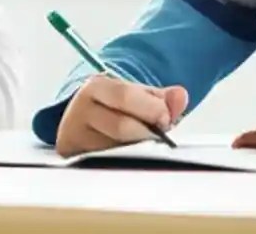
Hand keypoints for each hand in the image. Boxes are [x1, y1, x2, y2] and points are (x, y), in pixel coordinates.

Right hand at [55, 75, 187, 156]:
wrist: (82, 122)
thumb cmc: (116, 109)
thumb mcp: (138, 97)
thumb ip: (162, 98)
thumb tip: (180, 96)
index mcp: (95, 87)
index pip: (125, 96)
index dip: (152, 109)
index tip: (166, 118)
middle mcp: (79, 111)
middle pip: (121, 127)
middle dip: (147, 132)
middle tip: (158, 135)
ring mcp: (75, 138)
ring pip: (115, 150)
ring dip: (137, 150)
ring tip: (143, 146)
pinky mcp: (75, 160)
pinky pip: (106, 166)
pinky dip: (125, 164)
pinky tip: (131, 159)